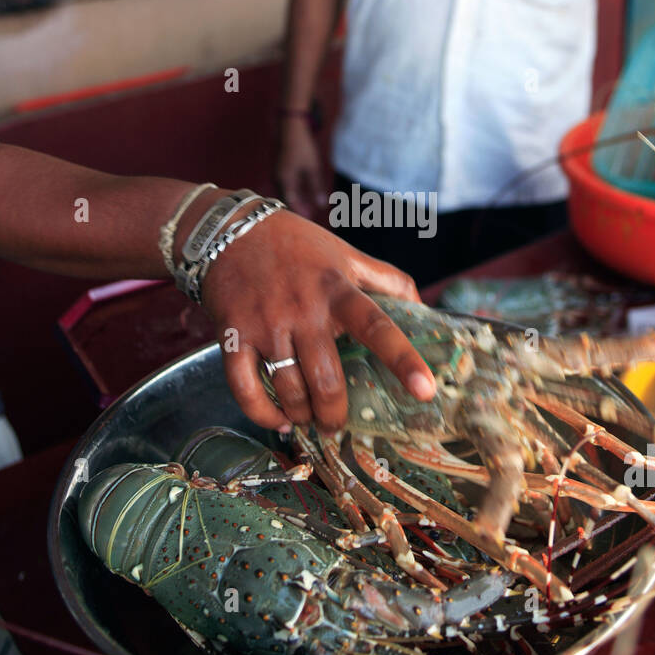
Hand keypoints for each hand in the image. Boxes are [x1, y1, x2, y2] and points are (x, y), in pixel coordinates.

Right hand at [200, 211, 435, 432]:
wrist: (229, 230)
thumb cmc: (296, 245)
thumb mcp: (345, 254)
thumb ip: (386, 279)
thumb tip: (423, 308)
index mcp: (336, 289)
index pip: (376, 326)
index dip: (403, 359)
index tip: (425, 389)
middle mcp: (303, 309)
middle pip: (327, 379)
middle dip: (335, 413)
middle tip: (337, 424)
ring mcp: (265, 324)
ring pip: (290, 390)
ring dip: (303, 415)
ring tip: (309, 419)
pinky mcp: (232, 335)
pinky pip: (245, 388)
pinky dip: (263, 414)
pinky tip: (278, 420)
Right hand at [275, 117, 326, 218]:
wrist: (290, 126)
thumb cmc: (302, 146)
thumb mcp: (313, 168)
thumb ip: (316, 187)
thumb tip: (322, 205)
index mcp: (285, 180)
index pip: (291, 203)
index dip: (300, 212)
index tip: (310, 218)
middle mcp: (277, 178)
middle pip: (286, 199)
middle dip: (297, 207)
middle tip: (309, 215)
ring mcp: (275, 172)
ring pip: (284, 192)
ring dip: (294, 199)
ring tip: (306, 204)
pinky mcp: (277, 166)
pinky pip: (283, 184)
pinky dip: (291, 190)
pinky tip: (300, 190)